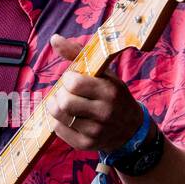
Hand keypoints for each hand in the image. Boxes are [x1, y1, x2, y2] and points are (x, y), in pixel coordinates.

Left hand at [46, 34, 143, 153]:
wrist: (130, 129)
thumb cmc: (112, 94)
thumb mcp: (103, 72)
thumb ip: (78, 53)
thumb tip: (54, 38)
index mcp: (109, 91)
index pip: (74, 84)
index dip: (68, 79)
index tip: (74, 79)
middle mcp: (104, 113)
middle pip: (64, 102)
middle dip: (60, 94)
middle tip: (67, 93)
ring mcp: (95, 132)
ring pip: (59, 116)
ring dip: (56, 106)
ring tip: (64, 103)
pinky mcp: (86, 145)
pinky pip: (58, 130)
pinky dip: (58, 121)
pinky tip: (69, 117)